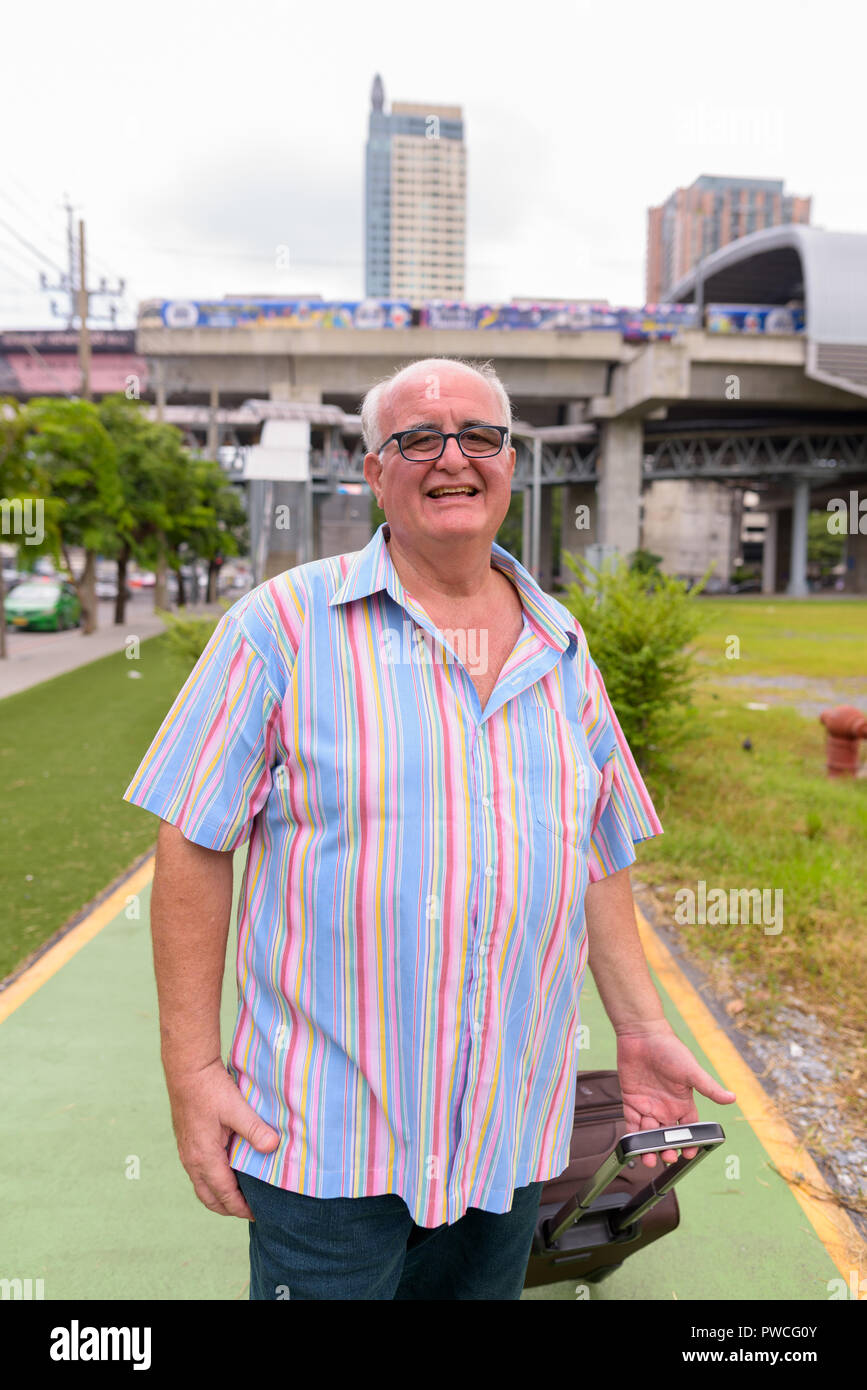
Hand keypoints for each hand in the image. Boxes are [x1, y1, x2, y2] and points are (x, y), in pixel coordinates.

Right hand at [164, 1057, 279, 1217]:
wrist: (187, 1069)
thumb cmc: (209, 1088)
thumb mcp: (236, 1107)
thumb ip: (254, 1129)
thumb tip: (273, 1147)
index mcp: (204, 1157)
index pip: (224, 1194)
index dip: (240, 1208)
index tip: (257, 1214)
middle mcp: (192, 1160)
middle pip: (209, 1198)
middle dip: (228, 1208)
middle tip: (249, 1210)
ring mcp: (186, 1152)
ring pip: (202, 1186)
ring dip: (219, 1195)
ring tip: (239, 1196)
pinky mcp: (186, 1143)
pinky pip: (198, 1173)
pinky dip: (212, 1181)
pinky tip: (227, 1172)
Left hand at [615, 1022, 735, 1167]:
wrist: (642, 1035)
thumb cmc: (670, 1049)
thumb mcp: (691, 1071)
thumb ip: (709, 1088)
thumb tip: (732, 1098)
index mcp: (682, 1102)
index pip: (688, 1129)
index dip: (690, 1143)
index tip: (690, 1154)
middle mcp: (666, 1107)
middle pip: (667, 1136)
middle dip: (668, 1149)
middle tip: (667, 1157)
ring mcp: (648, 1105)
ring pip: (648, 1134)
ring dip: (649, 1148)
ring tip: (649, 1159)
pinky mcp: (631, 1100)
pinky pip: (631, 1122)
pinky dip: (632, 1135)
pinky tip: (632, 1146)